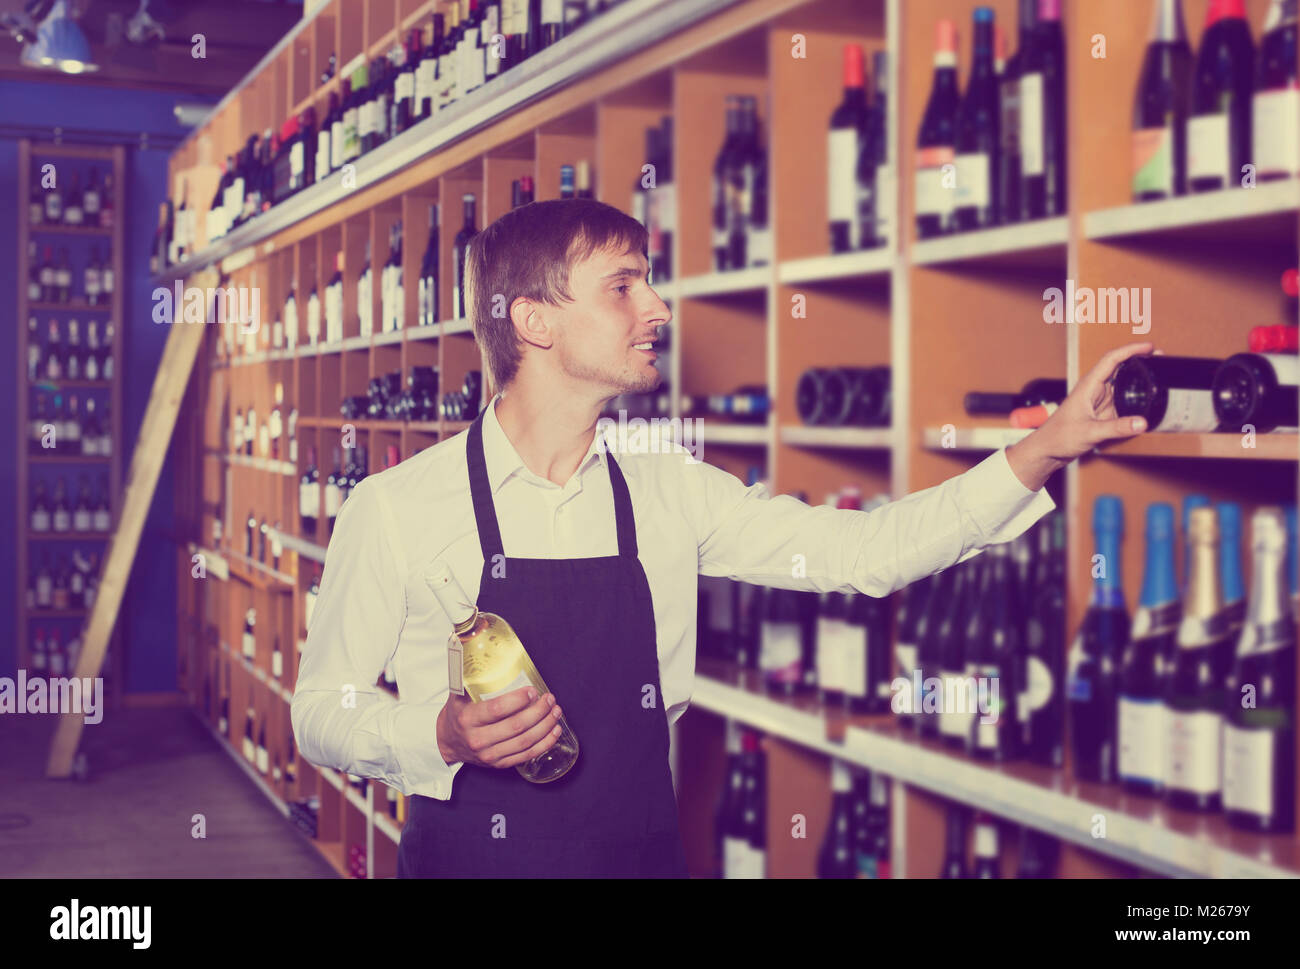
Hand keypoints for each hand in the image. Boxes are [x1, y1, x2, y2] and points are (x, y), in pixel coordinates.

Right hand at [436, 686, 563, 769]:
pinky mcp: (499, 764)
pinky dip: (544, 744)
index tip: (533, 691)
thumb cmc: (457, 713)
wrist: (447, 742)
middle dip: (538, 711)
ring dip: (545, 726)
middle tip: (549, 699)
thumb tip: (473, 644)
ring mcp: (489, 755)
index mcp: (468, 719)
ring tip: (556, 711)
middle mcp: (478, 739)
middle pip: (515, 726)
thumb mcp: (457, 694)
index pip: (497, 710)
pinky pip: (526, 755)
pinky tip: (555, 731)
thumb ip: (468, 675)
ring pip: (524, 742)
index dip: (518, 700)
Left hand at [1005, 342, 1154, 490]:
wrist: (1046, 451)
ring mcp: (1099, 400)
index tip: (1150, 347)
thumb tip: (1143, 422)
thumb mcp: (1089, 432)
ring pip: (1123, 384)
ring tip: (1160, 373)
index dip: (1131, 350)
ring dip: (1140, 378)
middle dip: (1140, 360)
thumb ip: (1116, 428)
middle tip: (1162, 357)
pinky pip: (1123, 400)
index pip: (1111, 359)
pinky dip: (1136, 396)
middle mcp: (1095, 389)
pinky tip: (1148, 398)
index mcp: (1088, 386)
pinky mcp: (1102, 412)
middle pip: (1120, 367)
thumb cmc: (1058, 438)